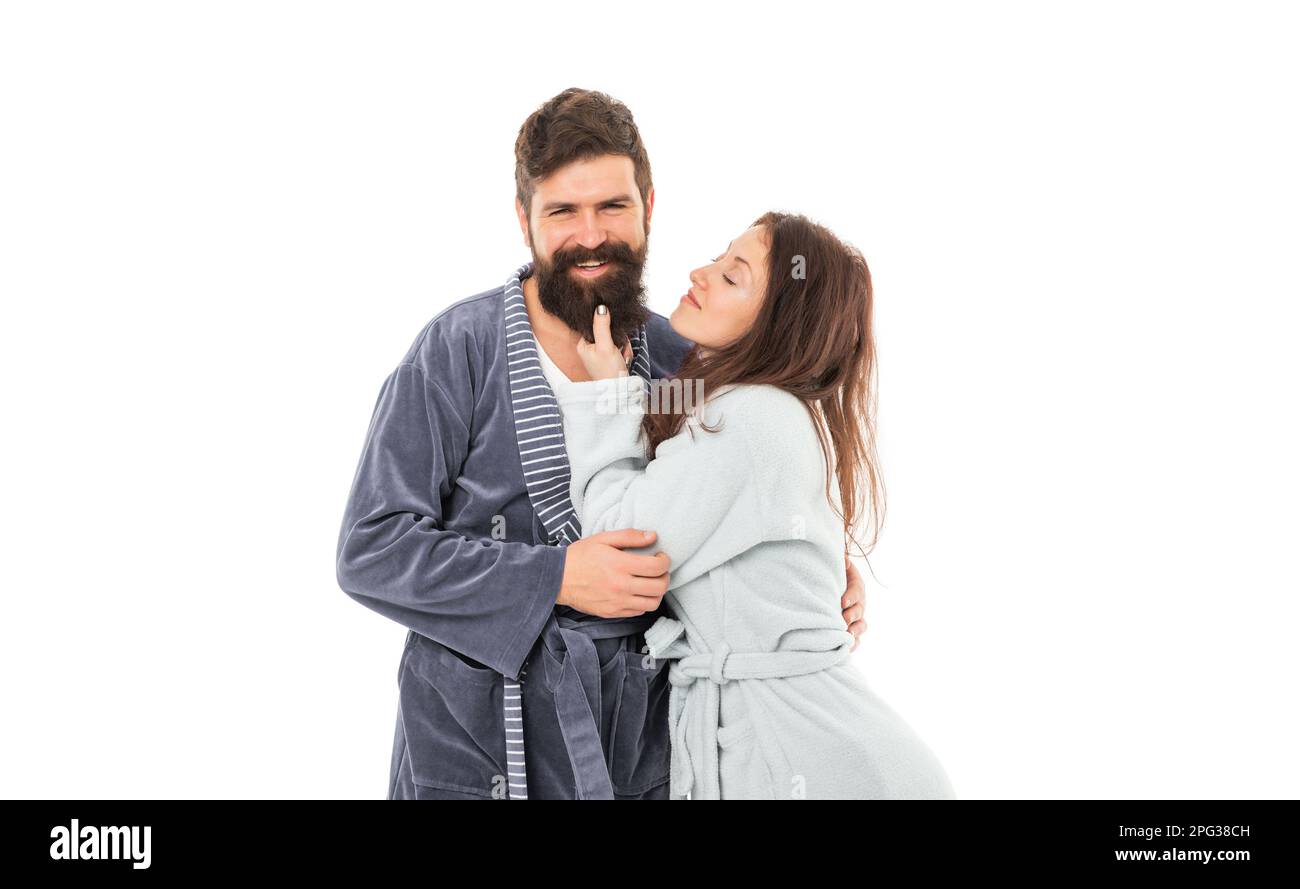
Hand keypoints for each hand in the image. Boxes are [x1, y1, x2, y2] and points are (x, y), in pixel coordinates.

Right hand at [557, 529, 671, 617]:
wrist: (557, 579)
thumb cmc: (580, 556)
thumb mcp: (603, 539)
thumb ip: (629, 536)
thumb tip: (653, 536)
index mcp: (619, 565)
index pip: (656, 567)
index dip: (665, 561)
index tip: (661, 556)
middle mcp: (621, 586)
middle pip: (659, 587)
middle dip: (665, 576)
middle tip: (659, 570)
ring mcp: (617, 602)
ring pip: (652, 603)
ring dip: (657, 592)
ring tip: (651, 582)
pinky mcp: (612, 613)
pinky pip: (639, 612)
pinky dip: (644, 602)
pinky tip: (638, 592)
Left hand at [576, 304, 632, 380]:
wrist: (620, 392)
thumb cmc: (609, 372)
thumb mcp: (605, 346)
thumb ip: (602, 326)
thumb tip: (600, 307)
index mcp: (583, 344)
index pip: (594, 324)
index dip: (607, 326)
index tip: (614, 334)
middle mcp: (589, 348)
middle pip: (607, 331)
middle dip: (618, 338)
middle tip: (619, 349)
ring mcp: (600, 353)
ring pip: (616, 338)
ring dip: (623, 346)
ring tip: (622, 357)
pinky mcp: (609, 358)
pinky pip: (619, 347)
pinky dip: (624, 352)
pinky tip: (624, 359)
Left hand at [841, 555, 866, 651]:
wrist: (830, 586)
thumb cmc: (832, 574)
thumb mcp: (835, 564)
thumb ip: (840, 562)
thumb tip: (844, 560)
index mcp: (855, 585)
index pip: (857, 590)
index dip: (852, 596)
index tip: (843, 601)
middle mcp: (859, 602)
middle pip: (860, 610)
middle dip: (852, 615)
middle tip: (844, 619)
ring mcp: (857, 616)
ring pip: (861, 625)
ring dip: (855, 631)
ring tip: (847, 636)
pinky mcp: (852, 628)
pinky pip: (856, 638)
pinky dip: (853, 644)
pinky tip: (847, 649)